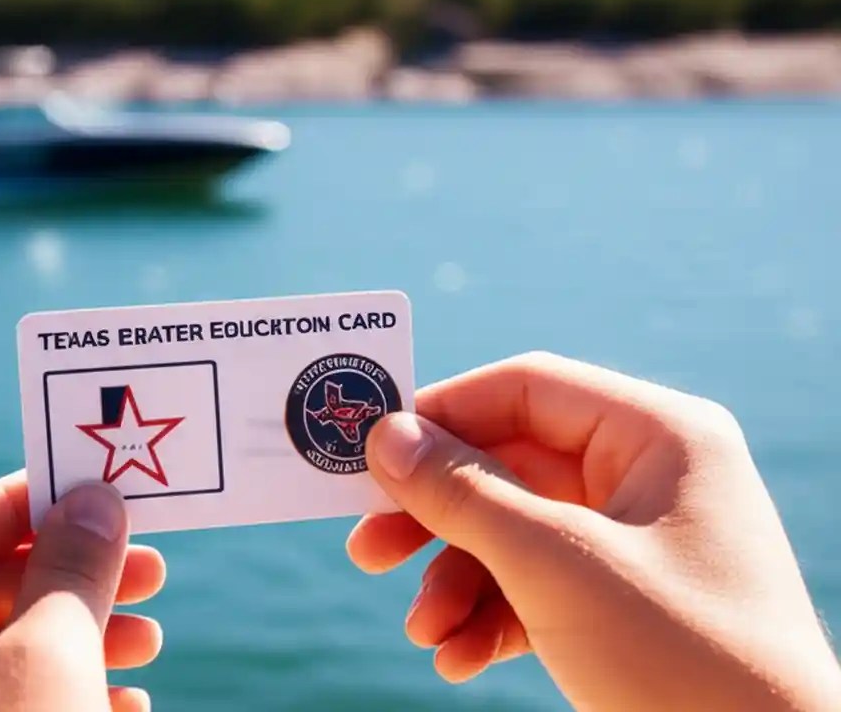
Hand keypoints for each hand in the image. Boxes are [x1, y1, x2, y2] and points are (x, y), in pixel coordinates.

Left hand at [0, 472, 164, 711]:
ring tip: (149, 638)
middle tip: (149, 568)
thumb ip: (70, 569)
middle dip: (71, 579)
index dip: (23, 501)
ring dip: (80, 636)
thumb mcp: (46, 662)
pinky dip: (60, 692)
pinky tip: (124, 699)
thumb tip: (95, 499)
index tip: (98, 490)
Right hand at [347, 352, 840, 710]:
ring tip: (424, 632)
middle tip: (367, 550)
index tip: (368, 457)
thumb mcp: (557, 565)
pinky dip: (491, 618)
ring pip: (514, 534)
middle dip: (436, 518)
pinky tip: (459, 659)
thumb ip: (464, 493)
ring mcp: (637, 543)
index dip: (440, 417)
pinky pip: (537, 588)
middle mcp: (648, 478)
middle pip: (509, 467)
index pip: (525, 390)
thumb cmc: (684, 660)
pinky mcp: (625, 604)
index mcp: (658, 436)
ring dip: (457, 582)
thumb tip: (385, 437)